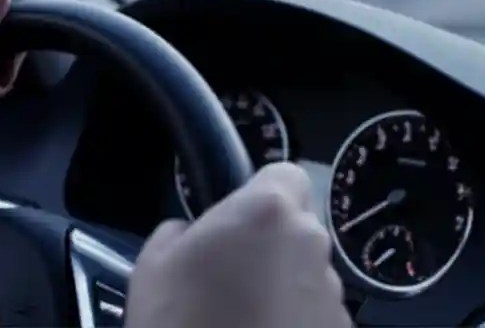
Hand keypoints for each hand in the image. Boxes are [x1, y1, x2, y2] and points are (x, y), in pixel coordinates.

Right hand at [126, 163, 350, 327]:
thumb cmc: (178, 326)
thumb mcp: (152, 266)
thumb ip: (181, 232)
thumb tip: (195, 234)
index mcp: (267, 211)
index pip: (286, 173)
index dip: (259, 194)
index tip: (233, 222)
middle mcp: (312, 245)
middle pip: (298, 228)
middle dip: (270, 245)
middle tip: (229, 276)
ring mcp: (332, 296)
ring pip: (308, 275)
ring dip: (284, 286)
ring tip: (243, 318)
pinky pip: (315, 316)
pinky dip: (295, 324)